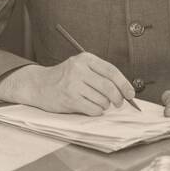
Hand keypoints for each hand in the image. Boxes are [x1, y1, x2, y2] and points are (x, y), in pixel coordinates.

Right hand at [0, 53, 135, 115]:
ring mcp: (72, 85)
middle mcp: (78, 70)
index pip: (111, 71)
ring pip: (102, 100)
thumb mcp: (81, 67)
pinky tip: (90, 107)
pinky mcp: (69, 99)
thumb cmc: (64, 78)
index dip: (124, 84)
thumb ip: (100, 74)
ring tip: (97, 103)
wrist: (38, 85)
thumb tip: (125, 90)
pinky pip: (93, 109)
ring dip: (104, 105)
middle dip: (118, 98)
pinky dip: (96, 111)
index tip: (130, 94)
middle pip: (109, 87)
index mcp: (84, 59)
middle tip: (118, 103)